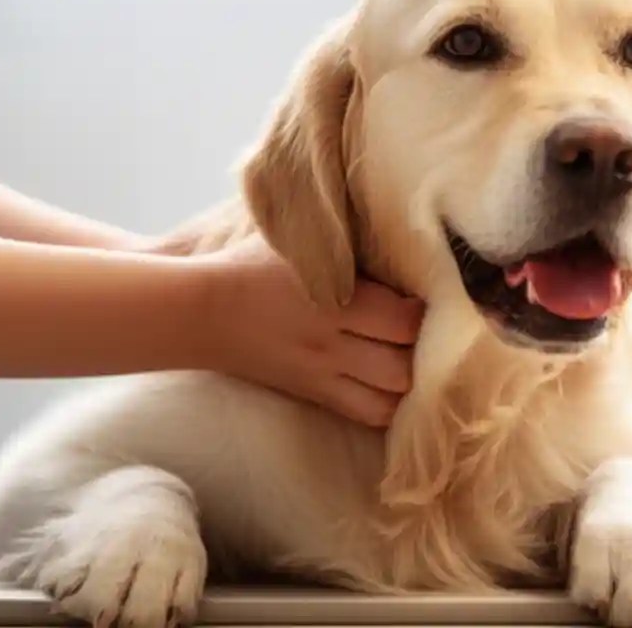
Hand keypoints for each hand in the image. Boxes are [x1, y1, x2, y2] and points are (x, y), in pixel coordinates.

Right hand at [195, 234, 423, 426]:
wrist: (201, 311)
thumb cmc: (251, 264)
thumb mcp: (299, 240)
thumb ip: (342, 235)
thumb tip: (391, 217)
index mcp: (332, 301)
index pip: (403, 320)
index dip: (425, 313)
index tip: (429, 297)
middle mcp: (331, 344)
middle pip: (400, 368)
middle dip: (423, 354)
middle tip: (429, 334)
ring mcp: (321, 375)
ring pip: (387, 402)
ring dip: (409, 386)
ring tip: (416, 363)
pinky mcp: (313, 394)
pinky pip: (364, 415)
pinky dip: (388, 406)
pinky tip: (398, 389)